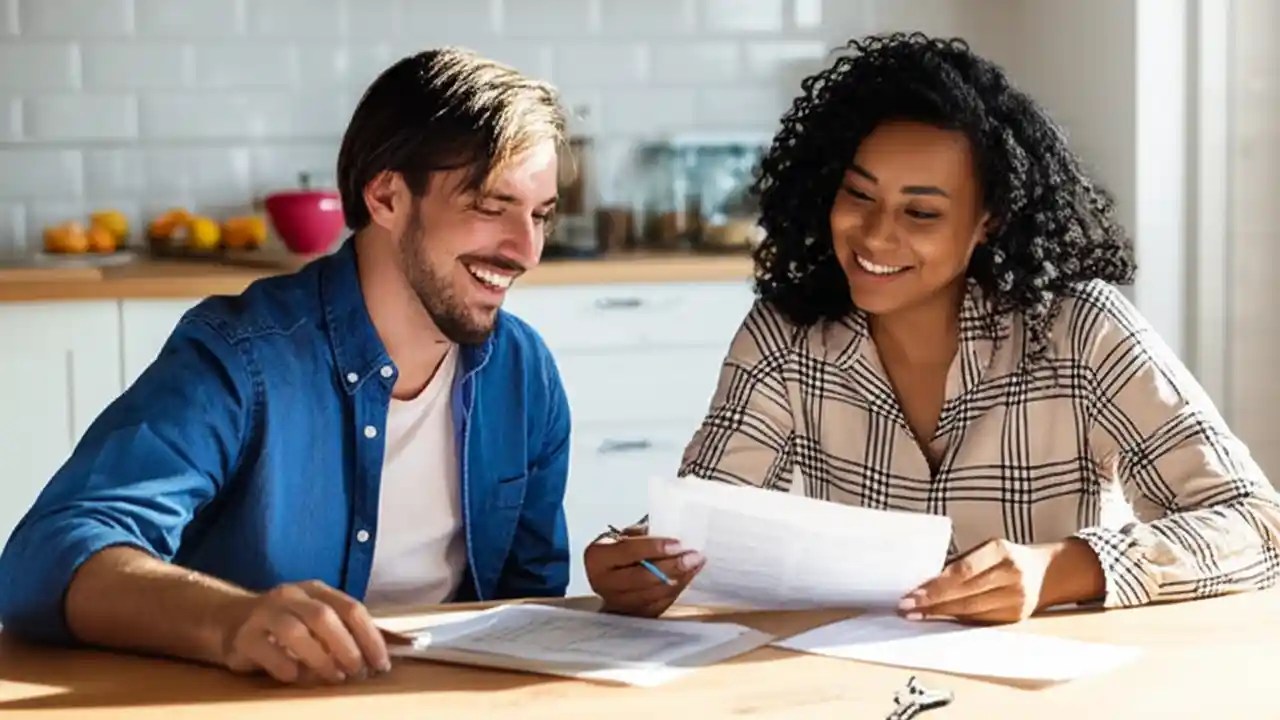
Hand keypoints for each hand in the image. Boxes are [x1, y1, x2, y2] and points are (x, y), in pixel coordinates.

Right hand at [219, 580, 390, 683]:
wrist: (227, 620)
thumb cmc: (284, 624)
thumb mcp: (314, 619)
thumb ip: (344, 631)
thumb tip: (384, 654)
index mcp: (316, 590)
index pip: (351, 608)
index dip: (370, 637)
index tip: (382, 664)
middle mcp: (290, 596)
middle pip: (324, 617)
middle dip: (347, 647)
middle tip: (358, 673)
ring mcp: (264, 613)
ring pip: (295, 631)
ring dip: (320, 658)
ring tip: (334, 678)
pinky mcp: (243, 636)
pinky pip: (267, 651)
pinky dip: (286, 666)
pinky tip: (297, 677)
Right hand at [584, 525, 704, 617]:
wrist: (608, 574)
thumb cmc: (618, 549)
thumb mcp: (624, 534)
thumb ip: (644, 534)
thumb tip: (673, 534)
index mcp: (597, 558)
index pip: (628, 551)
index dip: (655, 547)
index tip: (678, 543)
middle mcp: (603, 584)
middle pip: (642, 577)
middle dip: (672, 567)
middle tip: (693, 556)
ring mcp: (618, 603)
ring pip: (654, 594)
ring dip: (680, 578)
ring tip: (696, 563)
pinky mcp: (633, 615)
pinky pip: (660, 604)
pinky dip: (677, 589)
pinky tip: (689, 576)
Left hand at [898, 538, 1052, 623]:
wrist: (1046, 572)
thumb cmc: (1006, 557)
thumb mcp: (987, 548)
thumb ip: (961, 562)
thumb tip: (924, 580)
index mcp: (1000, 551)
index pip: (962, 571)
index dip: (936, 586)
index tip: (912, 594)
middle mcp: (1011, 576)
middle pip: (965, 594)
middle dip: (932, 603)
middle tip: (905, 607)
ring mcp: (1016, 599)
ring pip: (971, 611)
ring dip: (940, 614)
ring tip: (916, 615)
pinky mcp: (1016, 617)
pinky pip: (980, 620)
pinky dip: (957, 620)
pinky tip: (939, 619)